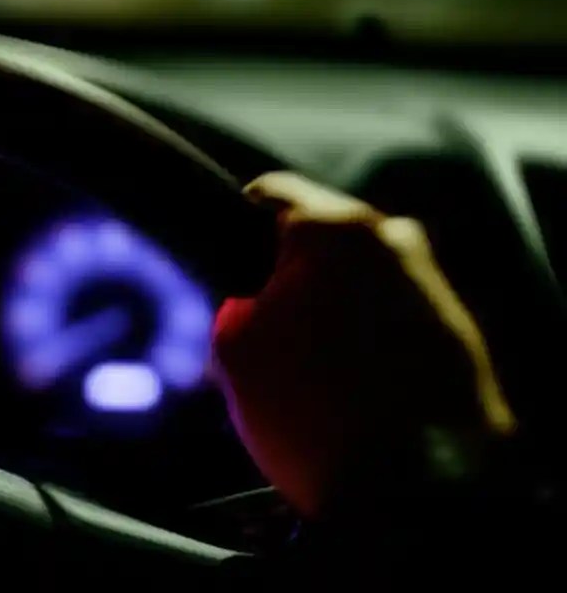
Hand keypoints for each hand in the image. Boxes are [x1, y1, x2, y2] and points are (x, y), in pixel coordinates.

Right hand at [212, 172, 514, 518]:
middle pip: (317, 240)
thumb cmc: (318, 412)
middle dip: (288, 280)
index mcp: (333, 226)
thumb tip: (248, 299)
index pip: (268, 192)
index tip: (222, 258)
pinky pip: (393, 314)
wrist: (421, 490)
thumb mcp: (234, 351)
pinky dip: (368, 338)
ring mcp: (433, 282)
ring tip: (305, 370)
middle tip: (259, 331)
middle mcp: (393, 236)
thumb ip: (236, 302)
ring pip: (357, 278)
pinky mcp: (460, 330)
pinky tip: (347, 386)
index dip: (232, 225)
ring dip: (330, 310)